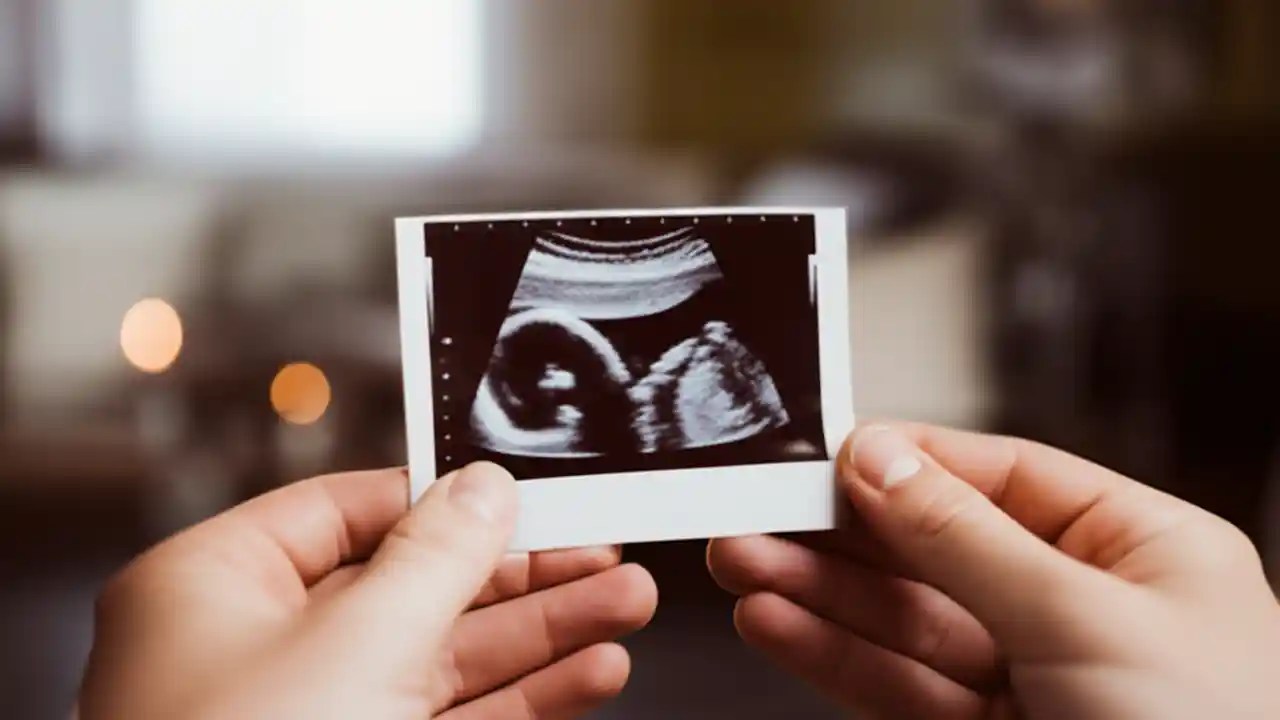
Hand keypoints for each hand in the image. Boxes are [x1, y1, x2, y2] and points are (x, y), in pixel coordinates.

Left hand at [79, 462, 656, 718]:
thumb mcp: (358, 644)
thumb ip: (435, 557)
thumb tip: (483, 488)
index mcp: (216, 588)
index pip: (348, 510)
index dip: (447, 499)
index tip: (532, 494)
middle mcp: (260, 651)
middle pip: (415, 585)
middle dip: (523, 576)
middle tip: (606, 554)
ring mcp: (314, 717)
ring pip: (445, 660)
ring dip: (542, 637)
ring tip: (626, 606)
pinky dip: (521, 699)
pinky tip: (589, 675)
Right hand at [708, 423, 1279, 718]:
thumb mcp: (1085, 620)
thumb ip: (967, 539)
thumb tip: (882, 459)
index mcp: (1144, 554)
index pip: (1006, 478)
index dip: (914, 460)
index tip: (828, 451)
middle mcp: (1086, 612)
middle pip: (940, 549)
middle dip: (844, 533)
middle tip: (758, 509)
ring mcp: (1035, 684)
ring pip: (908, 624)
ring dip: (821, 594)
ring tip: (744, 563)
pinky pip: (901, 688)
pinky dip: (835, 658)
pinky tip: (780, 626)